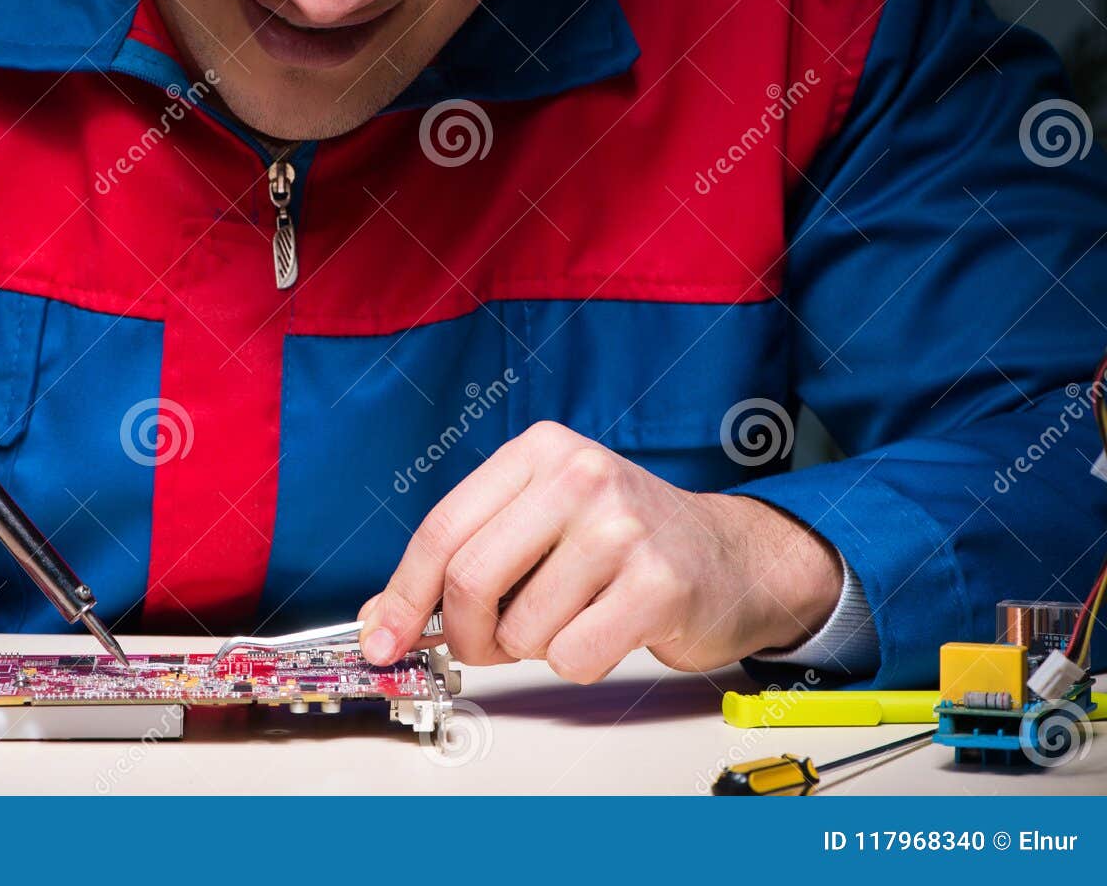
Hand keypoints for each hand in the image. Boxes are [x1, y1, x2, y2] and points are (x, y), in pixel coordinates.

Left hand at [357, 422, 841, 682]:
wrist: (731, 557)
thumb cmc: (623, 543)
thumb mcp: (537, 525)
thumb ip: (463, 562)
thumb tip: (383, 620)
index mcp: (538, 451)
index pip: (442, 529)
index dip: (403, 595)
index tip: (382, 641)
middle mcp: (579, 475)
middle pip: (470, 581)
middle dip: (468, 635)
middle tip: (490, 643)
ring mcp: (622, 527)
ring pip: (521, 630)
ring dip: (532, 649)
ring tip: (571, 617)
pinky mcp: (659, 584)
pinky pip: (573, 656)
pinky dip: (579, 661)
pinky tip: (609, 629)